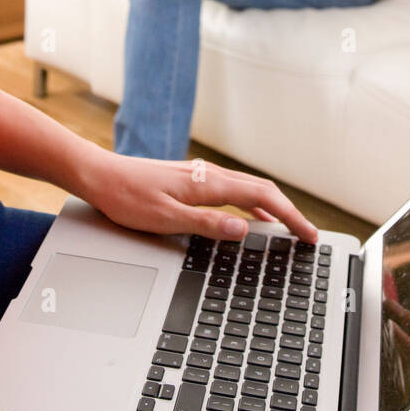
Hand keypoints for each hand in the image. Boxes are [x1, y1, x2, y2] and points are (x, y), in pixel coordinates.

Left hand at [78, 148, 317, 241]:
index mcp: (208, 184)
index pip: (263, 198)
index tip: (310, 235)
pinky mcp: (192, 180)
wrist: (100, 176)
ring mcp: (201, 176)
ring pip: (249, 190)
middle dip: (289, 212)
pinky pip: (232, 191)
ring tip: (288, 228)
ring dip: (272, 208)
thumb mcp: (167, 219)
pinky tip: (250, 219)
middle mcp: (209, 175)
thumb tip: (245, 230)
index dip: (291, 217)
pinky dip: (251, 205)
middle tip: (308, 235)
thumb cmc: (127, 197)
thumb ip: (208, 224)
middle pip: (262, 191)